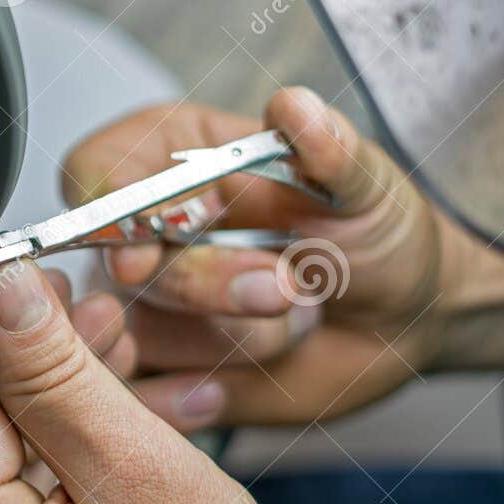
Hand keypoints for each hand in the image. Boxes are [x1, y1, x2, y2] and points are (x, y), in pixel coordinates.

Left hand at [0, 260, 333, 503]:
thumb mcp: (143, 475)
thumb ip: (58, 377)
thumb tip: (2, 293)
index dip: (5, 327)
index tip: (38, 279)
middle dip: (35, 364)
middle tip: (91, 313)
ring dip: (53, 402)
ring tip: (113, 357)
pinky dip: (57, 457)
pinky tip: (107, 418)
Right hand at [61, 87, 456, 427]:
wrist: (405, 319)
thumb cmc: (374, 232)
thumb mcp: (366, 185)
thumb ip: (329, 149)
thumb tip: (294, 106)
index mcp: (174, 160)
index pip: (98, 172)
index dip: (109, 204)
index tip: (146, 236)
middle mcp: (149, 233)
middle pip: (118, 262)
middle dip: (203, 282)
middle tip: (282, 287)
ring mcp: (152, 306)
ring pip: (143, 334)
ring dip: (232, 338)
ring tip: (299, 318)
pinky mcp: (164, 373)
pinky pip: (143, 396)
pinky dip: (190, 397)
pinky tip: (241, 383)